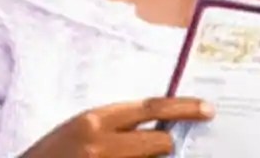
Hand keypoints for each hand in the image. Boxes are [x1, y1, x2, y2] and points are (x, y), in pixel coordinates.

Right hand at [20, 97, 213, 157]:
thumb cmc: (52, 157)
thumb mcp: (81, 131)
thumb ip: (116, 126)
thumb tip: (160, 126)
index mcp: (94, 121)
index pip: (151, 108)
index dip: (184, 107)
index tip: (208, 109)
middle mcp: (99, 145)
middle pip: (159, 143)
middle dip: (165, 147)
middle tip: (163, 147)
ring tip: (128, 155)